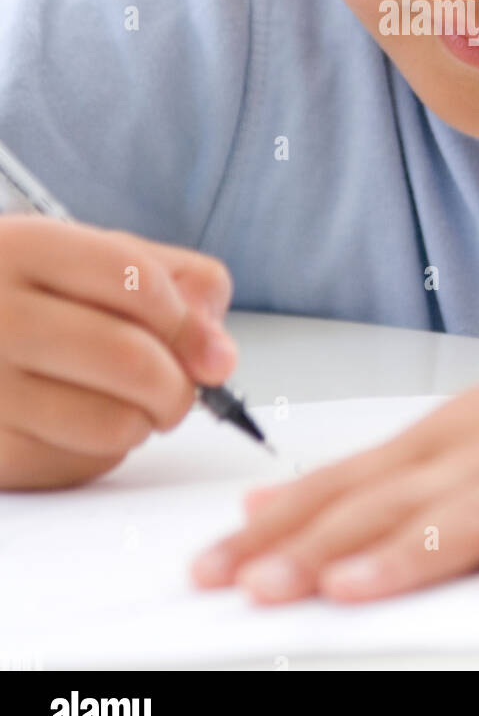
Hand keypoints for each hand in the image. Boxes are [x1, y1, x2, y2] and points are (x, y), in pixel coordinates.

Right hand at [0, 215, 236, 488]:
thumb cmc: (31, 297)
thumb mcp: (92, 258)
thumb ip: (173, 283)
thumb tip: (219, 355)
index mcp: (23, 248)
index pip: (137, 281)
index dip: (188, 321)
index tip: (207, 347)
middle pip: (132, 360)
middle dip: (178, 384)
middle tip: (176, 388)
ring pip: (115, 425)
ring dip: (143, 421)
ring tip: (122, 401)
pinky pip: (82, 467)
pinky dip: (102, 452)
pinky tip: (77, 422)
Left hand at [190, 299, 478, 602]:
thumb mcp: (455, 434)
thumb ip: (368, 477)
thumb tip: (266, 504)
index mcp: (441, 442)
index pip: (344, 487)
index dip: (277, 527)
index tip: (213, 565)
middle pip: (393, 507)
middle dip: (317, 548)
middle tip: (253, 585)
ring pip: (473, 516)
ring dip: (408, 553)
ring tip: (350, 587)